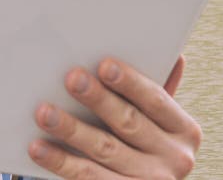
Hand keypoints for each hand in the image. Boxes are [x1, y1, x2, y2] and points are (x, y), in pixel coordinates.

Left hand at [29, 56, 201, 178]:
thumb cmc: (146, 145)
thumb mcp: (160, 123)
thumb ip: (159, 93)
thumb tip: (173, 55)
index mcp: (184, 130)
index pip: (155, 99)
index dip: (130, 82)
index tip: (104, 64)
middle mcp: (174, 158)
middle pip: (128, 122)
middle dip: (98, 99)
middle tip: (72, 78)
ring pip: (103, 150)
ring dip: (70, 129)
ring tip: (43, 111)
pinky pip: (86, 177)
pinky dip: (60, 161)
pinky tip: (38, 147)